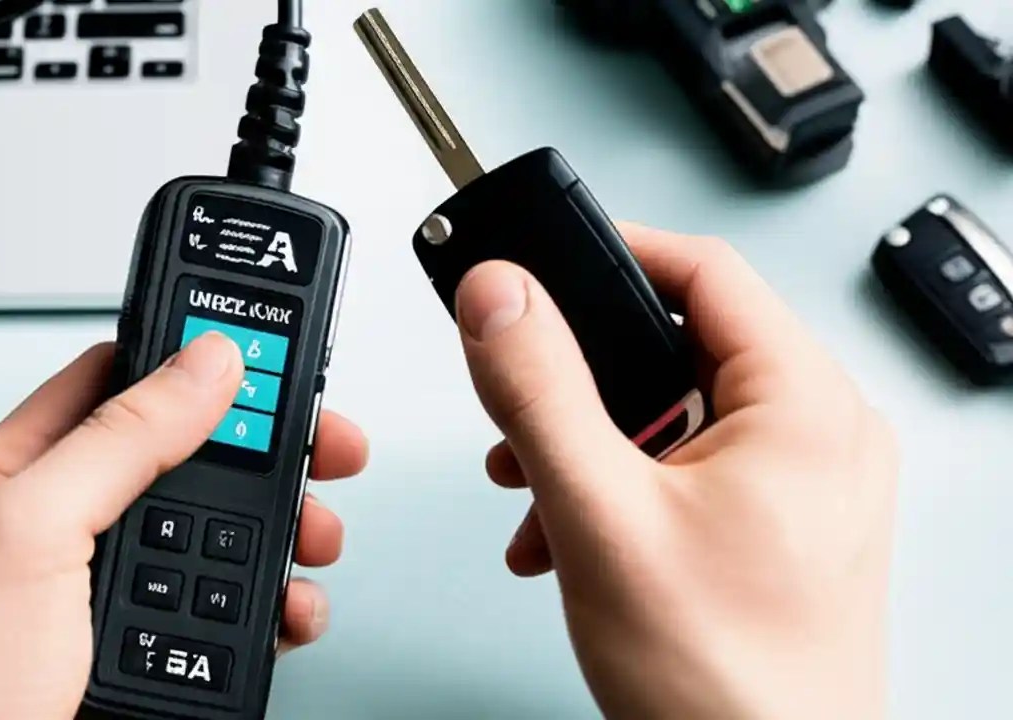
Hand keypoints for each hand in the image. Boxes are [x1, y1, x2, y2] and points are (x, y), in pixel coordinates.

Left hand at [0, 334, 367, 719]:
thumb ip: (117, 440)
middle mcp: (59, 534)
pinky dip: (274, 606)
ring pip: (218, 537)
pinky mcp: (146, 657)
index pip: (108, 383)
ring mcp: (105, 600)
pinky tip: (288, 608)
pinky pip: (229, 611)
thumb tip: (205, 365)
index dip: (188, 359)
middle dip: (263, 454)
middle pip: (185, 460)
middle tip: (325, 450)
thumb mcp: (27, 537)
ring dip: (280, 533)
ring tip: (313, 536)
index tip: (263, 352)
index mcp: (7, 483)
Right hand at [454, 224, 896, 719]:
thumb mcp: (600, 515)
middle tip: (525, 404)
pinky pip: (688, 465)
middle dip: (582, 378)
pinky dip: (619, 483)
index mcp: (804, 406)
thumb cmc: (723, 682)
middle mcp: (818, 435)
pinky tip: (571, 531)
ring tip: (538, 488)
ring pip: (674, 411)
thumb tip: (500, 297)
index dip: (610, 254)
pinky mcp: (777, 524)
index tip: (540, 263)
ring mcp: (801, 483)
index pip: (702, 271)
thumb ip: (540, 392)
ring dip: (589, 441)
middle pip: (679, 343)